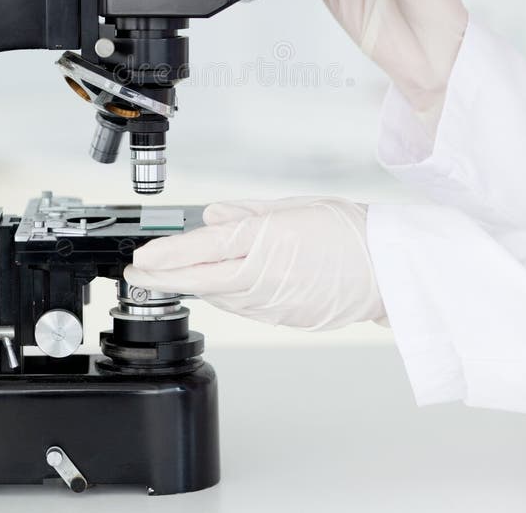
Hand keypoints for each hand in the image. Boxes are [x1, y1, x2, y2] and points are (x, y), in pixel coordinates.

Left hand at [124, 196, 385, 329]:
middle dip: (162, 278)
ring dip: (189, 287)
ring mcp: (273, 302)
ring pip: (218, 297)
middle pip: (201, 280)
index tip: (144, 254)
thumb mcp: (297, 206)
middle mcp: (265, 274)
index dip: (168, 254)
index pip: (204, 248)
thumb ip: (249, 213)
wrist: (388, 271)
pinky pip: (241, 308)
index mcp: (268, 239)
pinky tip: (210, 288)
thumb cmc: (350, 233)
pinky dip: (220, 296)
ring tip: (167, 277)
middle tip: (137, 274)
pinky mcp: (282, 318)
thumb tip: (213, 216)